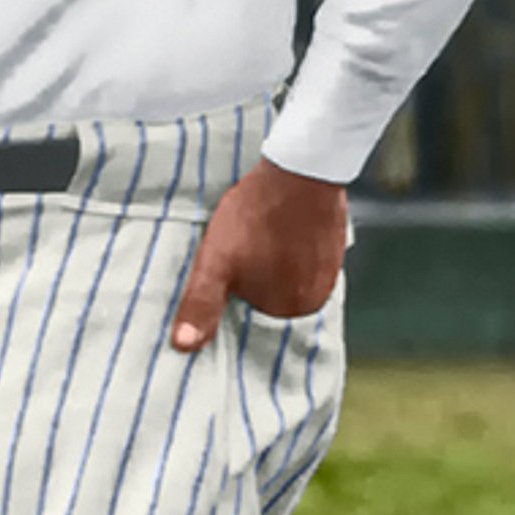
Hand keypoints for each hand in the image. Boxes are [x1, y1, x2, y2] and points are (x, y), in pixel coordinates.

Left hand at [169, 158, 348, 351]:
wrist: (297, 169)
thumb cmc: (254, 217)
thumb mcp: (216, 263)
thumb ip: (201, 305)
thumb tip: (184, 345)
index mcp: (292, 309)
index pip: (256, 325)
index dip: (236, 312)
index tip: (223, 296)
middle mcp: (316, 296)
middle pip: (272, 303)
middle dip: (252, 291)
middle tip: (235, 265)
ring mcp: (328, 269)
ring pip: (286, 280)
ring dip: (269, 271)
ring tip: (253, 249)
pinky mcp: (330, 244)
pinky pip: (301, 259)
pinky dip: (285, 254)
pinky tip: (271, 237)